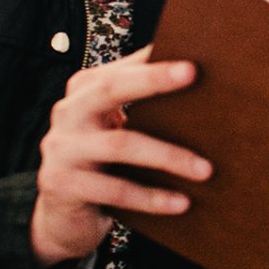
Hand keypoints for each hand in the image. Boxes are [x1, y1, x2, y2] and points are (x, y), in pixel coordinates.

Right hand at [29, 46, 212, 267]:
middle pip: (110, 89)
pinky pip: (114, 189)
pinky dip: (152, 197)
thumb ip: (144, 107)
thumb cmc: (104, 163)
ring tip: (206, 169)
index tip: (190, 52)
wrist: (62, 216)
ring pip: (121, 144)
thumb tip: (204, 87)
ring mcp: (62, 148)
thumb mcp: (117, 130)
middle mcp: (69, 112)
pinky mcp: (62, 184)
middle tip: (193, 73)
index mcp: (85, 91)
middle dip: (153, 79)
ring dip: (168, 155)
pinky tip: (183, 203)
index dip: (152, 59)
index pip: (121, 67)